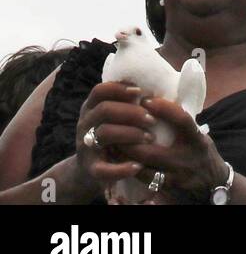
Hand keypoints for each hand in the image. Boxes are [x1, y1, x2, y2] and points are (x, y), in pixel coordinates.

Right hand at [74, 81, 156, 195]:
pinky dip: (121, 169)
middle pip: (105, 109)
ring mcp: (86, 147)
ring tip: (150, 138)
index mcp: (91, 108)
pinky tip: (138, 166)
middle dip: (132, 112)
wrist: (89, 169)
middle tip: (152, 120)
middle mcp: (85, 125)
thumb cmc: (111, 133)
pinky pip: (103, 169)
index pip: (100, 91)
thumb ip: (125, 101)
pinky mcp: (91, 169)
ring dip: (131, 134)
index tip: (139, 92)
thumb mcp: (112, 115)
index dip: (119, 88)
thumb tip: (152, 84)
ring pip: (105, 133)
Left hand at [127, 97, 226, 203]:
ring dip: (124, 156)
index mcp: (197, 140)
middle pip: (151, 150)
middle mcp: (186, 159)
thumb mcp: (199, 135)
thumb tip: (160, 103)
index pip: (181, 120)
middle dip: (131, 138)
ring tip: (111, 142)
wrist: (213, 183)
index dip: (163, 109)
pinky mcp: (166, 188)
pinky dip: (129, 168)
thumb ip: (183, 124)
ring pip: (142, 168)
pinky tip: (119, 160)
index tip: (146, 100)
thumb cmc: (203, 152)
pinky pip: (142, 179)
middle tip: (117, 125)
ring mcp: (175, 177)